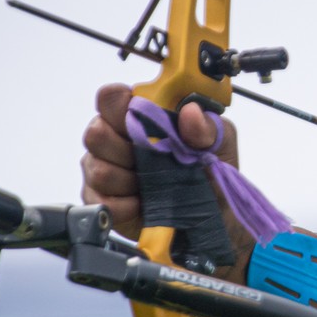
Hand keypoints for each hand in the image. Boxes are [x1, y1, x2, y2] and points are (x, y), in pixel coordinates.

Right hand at [80, 83, 238, 238]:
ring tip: (153, 186)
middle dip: (123, 148)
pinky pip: (99, 200)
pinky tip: (142, 205)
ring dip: (126, 180)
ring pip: (97, 169)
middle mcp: (117, 140)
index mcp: (141, 117)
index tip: (138, 118)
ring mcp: (106, 171)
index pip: (111, 98)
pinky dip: (123, 206)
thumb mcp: (219, 144)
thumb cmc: (212, 175)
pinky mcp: (104, 203)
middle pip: (96, 132)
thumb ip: (207, 126)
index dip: (119, 105)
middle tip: (152, 159)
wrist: (214, 218)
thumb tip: (190, 112)